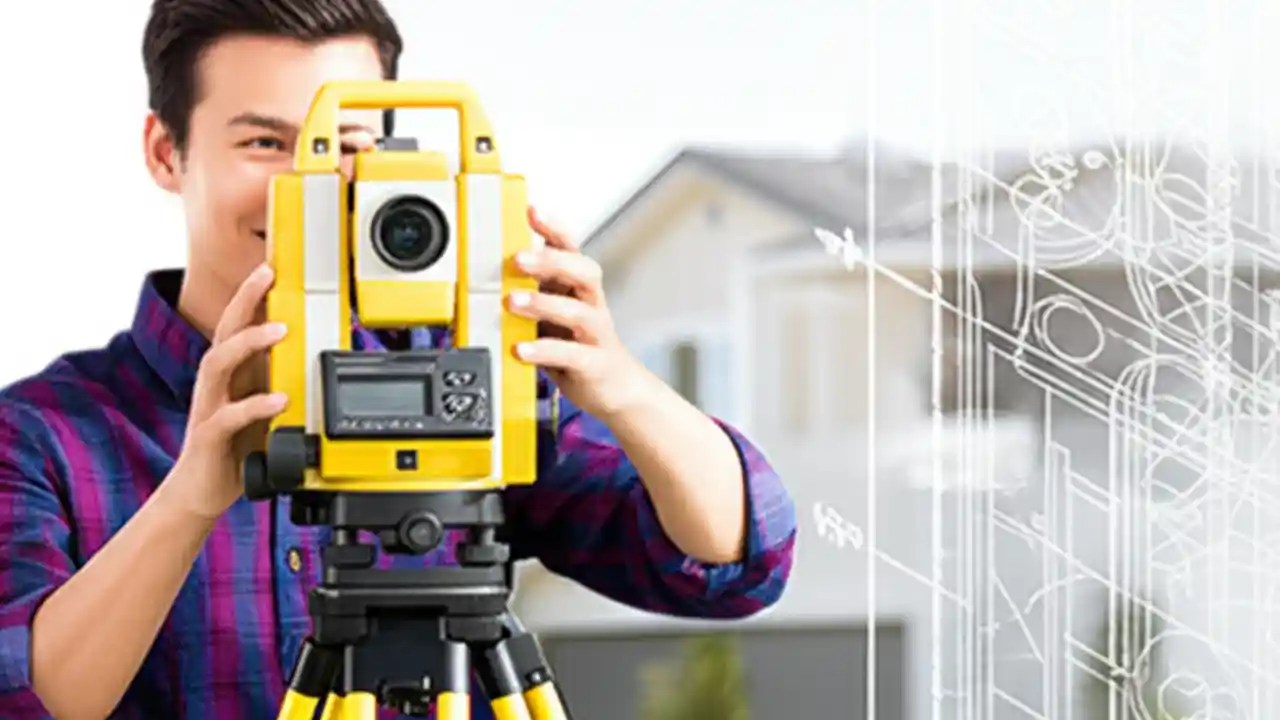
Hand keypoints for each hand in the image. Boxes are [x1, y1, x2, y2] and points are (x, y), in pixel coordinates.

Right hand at [163, 264, 289, 521]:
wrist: (202, 492)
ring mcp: (210, 406)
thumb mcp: (266, 405)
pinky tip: (278, 400)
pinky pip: (229, 416)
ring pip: (219, 363)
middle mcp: (217, 383)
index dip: (253, 293)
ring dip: (249, 343)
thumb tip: (313, 354)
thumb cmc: (235, 446)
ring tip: (280, 331)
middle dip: (246, 298)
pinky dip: (254, 406)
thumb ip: (280, 379)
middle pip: (225, 329)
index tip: (273, 265)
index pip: (239, 323)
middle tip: (269, 274)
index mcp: (232, 373)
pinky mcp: (209, 436)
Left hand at [507, 206, 652, 419]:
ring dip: (544, 303)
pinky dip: (545, 350)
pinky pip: (571, 354)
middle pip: (583, 271)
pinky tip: (521, 349)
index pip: (571, 249)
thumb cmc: (578, 349)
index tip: (531, 211)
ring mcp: (596, 335)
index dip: (554, 228)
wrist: (616, 389)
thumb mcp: (550, 318)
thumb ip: (526, 300)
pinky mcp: (594, 364)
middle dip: (551, 261)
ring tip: (513, 302)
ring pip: (578, 311)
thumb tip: (481, 285)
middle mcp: (591, 305)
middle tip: (518, 259)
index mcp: (578, 288)